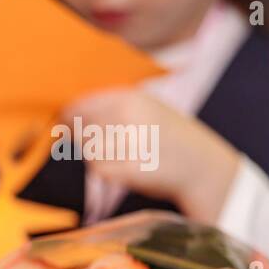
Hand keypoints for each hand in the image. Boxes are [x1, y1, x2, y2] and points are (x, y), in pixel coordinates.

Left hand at [61, 89, 241, 222]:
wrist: (202, 165)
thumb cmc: (169, 136)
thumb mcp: (147, 107)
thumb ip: (111, 106)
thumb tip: (67, 112)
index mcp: (130, 98)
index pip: (79, 106)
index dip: (67, 118)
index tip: (66, 125)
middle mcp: (128, 117)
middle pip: (80, 129)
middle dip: (82, 138)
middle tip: (105, 143)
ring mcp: (128, 143)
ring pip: (87, 150)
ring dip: (96, 155)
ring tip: (120, 155)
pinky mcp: (129, 169)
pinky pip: (98, 169)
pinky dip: (106, 170)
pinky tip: (125, 167)